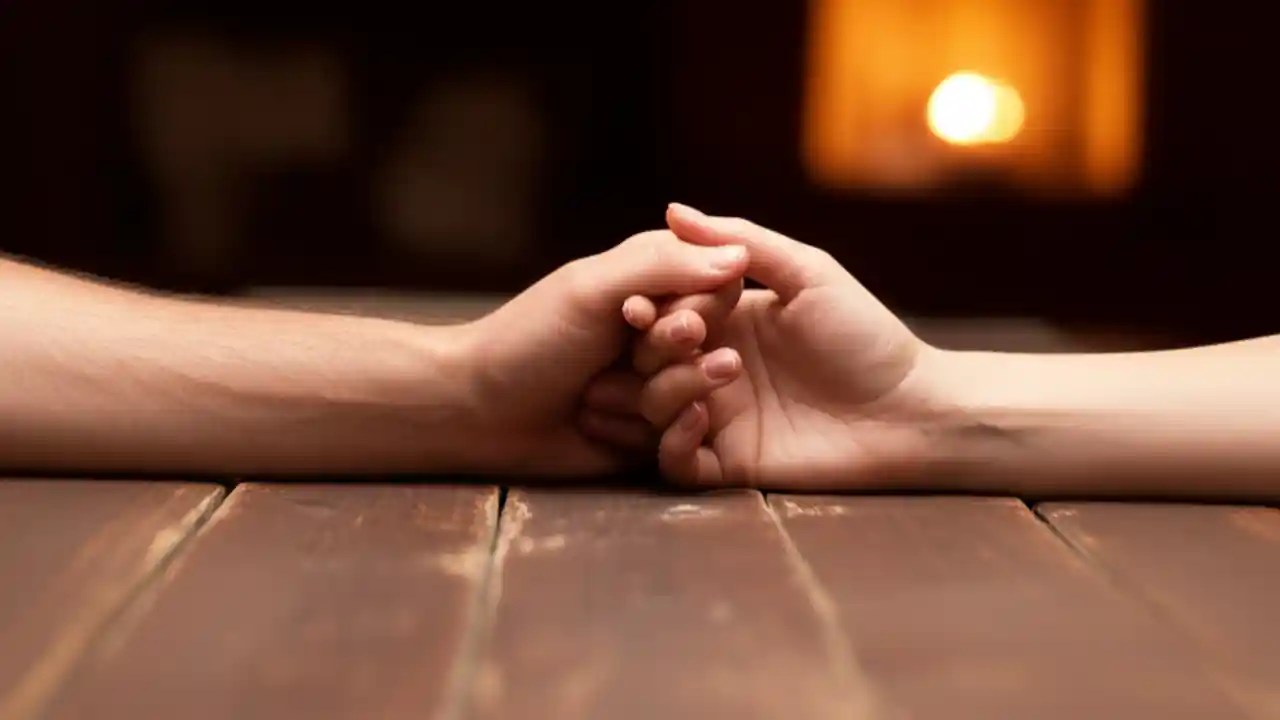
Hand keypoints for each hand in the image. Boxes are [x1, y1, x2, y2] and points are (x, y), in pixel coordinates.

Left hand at [454, 229, 747, 474]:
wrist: (478, 412)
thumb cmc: (529, 339)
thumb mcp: (595, 289)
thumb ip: (665, 266)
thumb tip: (741, 252)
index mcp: (652, 285)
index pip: (718, 289)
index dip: (699, 310)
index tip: (648, 320)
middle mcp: (661, 333)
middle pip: (716, 345)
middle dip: (675, 360)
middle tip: (633, 359)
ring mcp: (657, 384)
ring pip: (700, 395)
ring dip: (657, 399)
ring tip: (600, 397)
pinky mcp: (650, 433)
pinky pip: (680, 437)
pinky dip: (644, 433)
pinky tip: (601, 426)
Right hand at [634, 204, 945, 487]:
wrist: (910, 409)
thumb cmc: (866, 336)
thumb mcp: (807, 274)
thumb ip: (741, 241)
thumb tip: (671, 210)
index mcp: (725, 319)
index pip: (662, 308)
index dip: (650, 303)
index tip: (648, 300)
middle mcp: (711, 365)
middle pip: (645, 356)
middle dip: (657, 343)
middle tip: (692, 333)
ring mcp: (718, 416)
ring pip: (651, 406)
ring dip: (671, 384)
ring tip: (725, 369)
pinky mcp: (728, 463)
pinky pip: (673, 461)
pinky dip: (673, 440)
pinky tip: (702, 416)